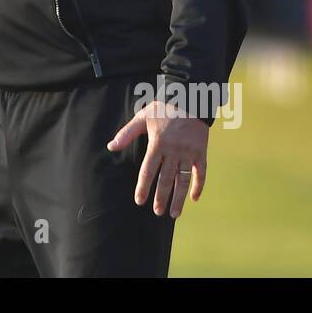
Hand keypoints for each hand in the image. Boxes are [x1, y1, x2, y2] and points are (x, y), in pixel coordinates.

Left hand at [107, 97, 208, 219]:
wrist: (190, 99)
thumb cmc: (163, 108)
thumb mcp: (143, 117)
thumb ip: (127, 133)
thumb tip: (110, 147)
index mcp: (158, 143)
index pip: (148, 170)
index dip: (143, 186)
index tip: (139, 200)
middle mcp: (173, 151)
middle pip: (166, 179)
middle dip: (161, 197)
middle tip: (157, 212)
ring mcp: (188, 152)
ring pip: (183, 180)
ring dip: (179, 198)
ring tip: (174, 213)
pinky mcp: (200, 152)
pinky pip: (200, 172)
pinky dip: (198, 186)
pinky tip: (194, 198)